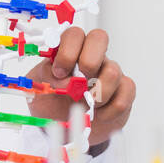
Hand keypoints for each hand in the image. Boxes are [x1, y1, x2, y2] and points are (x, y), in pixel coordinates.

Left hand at [26, 27, 134, 150]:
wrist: (62, 128)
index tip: (58, 73)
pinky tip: (99, 116)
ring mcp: (109, 72)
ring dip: (98, 93)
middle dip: (88, 61)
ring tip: (86, 106)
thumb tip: (65, 79)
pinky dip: (110, 110)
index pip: (74, 34)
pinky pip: (126, 94)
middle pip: (99, 37)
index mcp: (68, 51)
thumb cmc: (50, 102)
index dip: (68, 51)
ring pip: (114, 70)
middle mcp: (91, 56)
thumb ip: (45, 78)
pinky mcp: (122, 91)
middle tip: (79, 84)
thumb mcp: (37, 89)